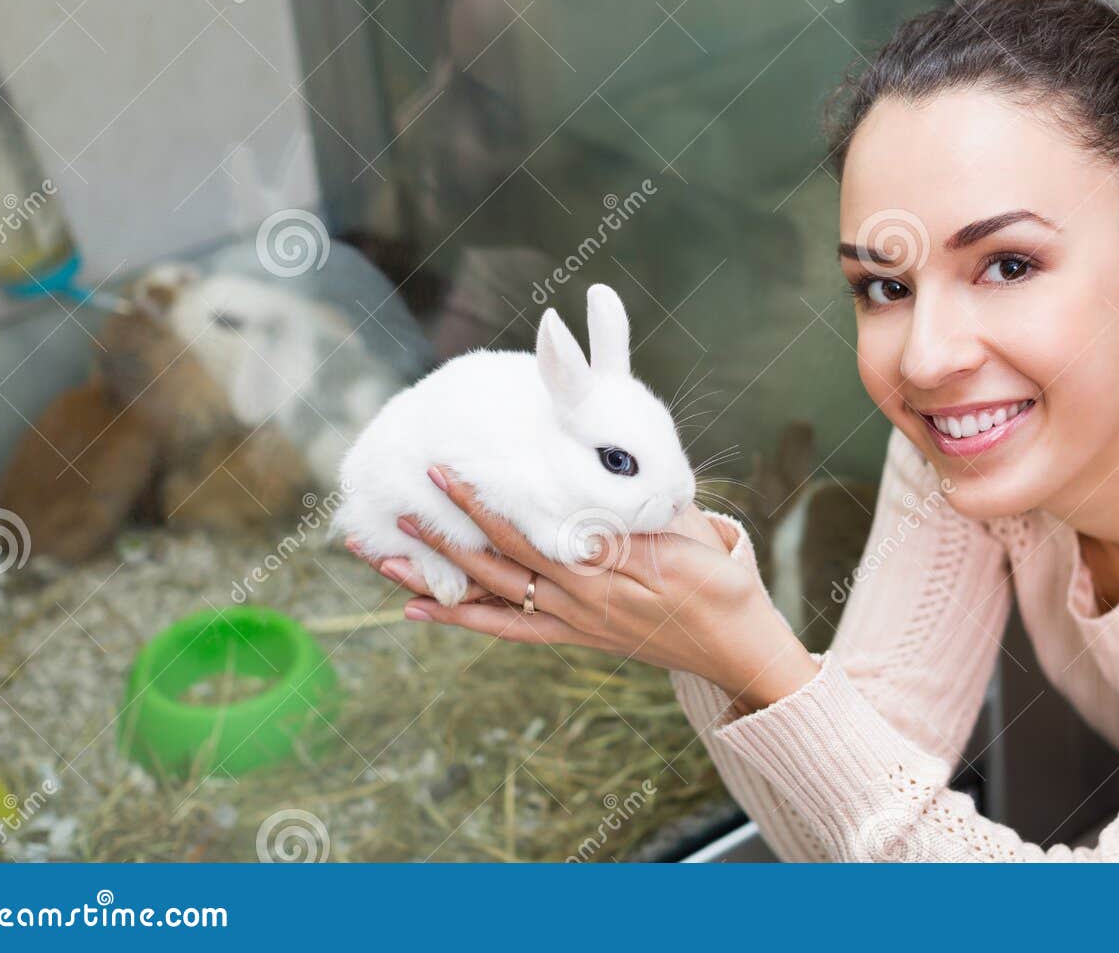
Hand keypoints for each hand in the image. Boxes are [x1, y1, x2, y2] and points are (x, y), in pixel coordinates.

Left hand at [345, 468, 818, 712]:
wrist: (734, 648)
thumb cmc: (721, 581)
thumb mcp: (691, 531)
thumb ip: (642, 506)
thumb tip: (602, 470)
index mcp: (611, 562)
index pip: (533, 528)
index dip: (486, 502)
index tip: (449, 472)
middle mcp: (582, 596)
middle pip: (499, 559)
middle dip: (449, 529)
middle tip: (402, 501)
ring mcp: (574, 620)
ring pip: (491, 595)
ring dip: (437, 575)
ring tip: (384, 555)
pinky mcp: (571, 636)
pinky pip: (507, 629)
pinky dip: (460, 620)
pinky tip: (415, 609)